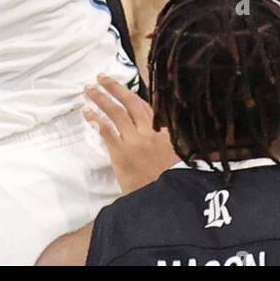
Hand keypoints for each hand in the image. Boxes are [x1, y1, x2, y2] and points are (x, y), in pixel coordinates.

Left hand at [84, 75, 179, 193]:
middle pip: (130, 103)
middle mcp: (150, 132)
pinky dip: (96, 121)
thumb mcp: (185, 162)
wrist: (166, 204)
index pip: (150, 108)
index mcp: (167, 134)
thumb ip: (182, 148)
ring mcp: (135, 141)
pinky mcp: (122, 153)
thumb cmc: (176, 185)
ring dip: (101, 99)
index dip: (135, 96)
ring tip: (89, 89)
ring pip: (116, 113)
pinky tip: (87, 113)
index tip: (126, 87)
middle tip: (101, 77)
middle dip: (115, 88)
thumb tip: (192, 143)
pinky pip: (106, 131)